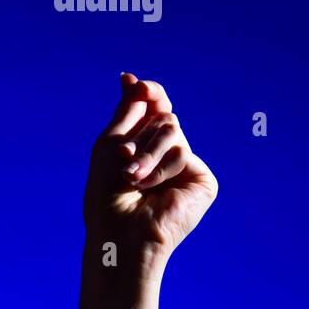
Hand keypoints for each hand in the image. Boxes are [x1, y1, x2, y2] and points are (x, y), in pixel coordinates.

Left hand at [84, 72, 218, 260]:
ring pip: (173, 130)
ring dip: (146, 153)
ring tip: (131, 178)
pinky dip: (161, 167)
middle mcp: (166, 154)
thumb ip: (127, 110)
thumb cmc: (106, 193)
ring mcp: (185, 167)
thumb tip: (131, 78)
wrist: (118, 230)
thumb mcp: (111, 144)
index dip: (149, 93)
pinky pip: (183, 152)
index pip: (154, 107)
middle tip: (123, 158)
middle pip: (162, 116)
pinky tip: (149, 187)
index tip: (136, 85)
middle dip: (138, 134)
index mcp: (144, 144)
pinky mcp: (202, 181)